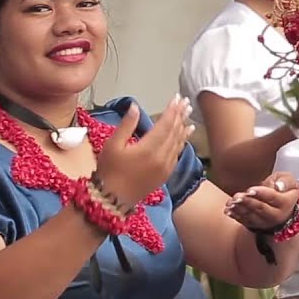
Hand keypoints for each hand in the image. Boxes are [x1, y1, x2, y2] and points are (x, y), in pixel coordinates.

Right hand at [94, 95, 194, 209]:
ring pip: (178, 143)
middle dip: (180, 116)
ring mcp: (166, 167)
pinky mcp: (165, 174)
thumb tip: (135, 106)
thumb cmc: (109, 171)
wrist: (112, 200)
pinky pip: (177, 154)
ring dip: (183, 128)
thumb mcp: (112, 145)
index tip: (176, 98)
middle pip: (175, 132)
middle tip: (185, 102)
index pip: (165, 124)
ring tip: (188, 115)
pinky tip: (184, 136)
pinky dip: (182, 142)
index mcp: (149, 148)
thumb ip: (126, 125)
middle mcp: (162, 157)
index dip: (172, 110)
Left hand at [225, 172, 298, 230]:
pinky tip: (228, 210)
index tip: (251, 190)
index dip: (261, 193)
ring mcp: (264, 221)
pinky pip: (244, 221)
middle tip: (237, 197)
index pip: (273, 198)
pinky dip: (236, 215)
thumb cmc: (283, 190)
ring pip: (251, 215)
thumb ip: (285, 181)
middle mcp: (276, 215)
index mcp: (286, 202)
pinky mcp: (254, 224)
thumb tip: (279, 186)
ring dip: (239, 209)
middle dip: (248, 201)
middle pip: (261, 208)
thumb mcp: (289, 181)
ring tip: (231, 202)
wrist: (282, 208)